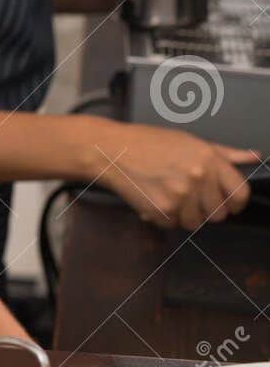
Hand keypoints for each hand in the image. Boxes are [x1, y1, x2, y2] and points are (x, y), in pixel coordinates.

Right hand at [90, 123, 254, 230]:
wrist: (113, 151)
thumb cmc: (149, 143)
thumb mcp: (190, 141)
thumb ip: (225, 153)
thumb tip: (254, 156)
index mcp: (209, 159)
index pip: (240, 193)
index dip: (235, 202)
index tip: (228, 202)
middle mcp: (198, 178)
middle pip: (219, 214)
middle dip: (206, 209)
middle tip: (189, 195)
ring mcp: (180, 196)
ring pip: (196, 223)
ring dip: (185, 215)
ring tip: (169, 195)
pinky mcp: (162, 211)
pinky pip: (174, 225)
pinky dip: (166, 217)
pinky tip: (155, 198)